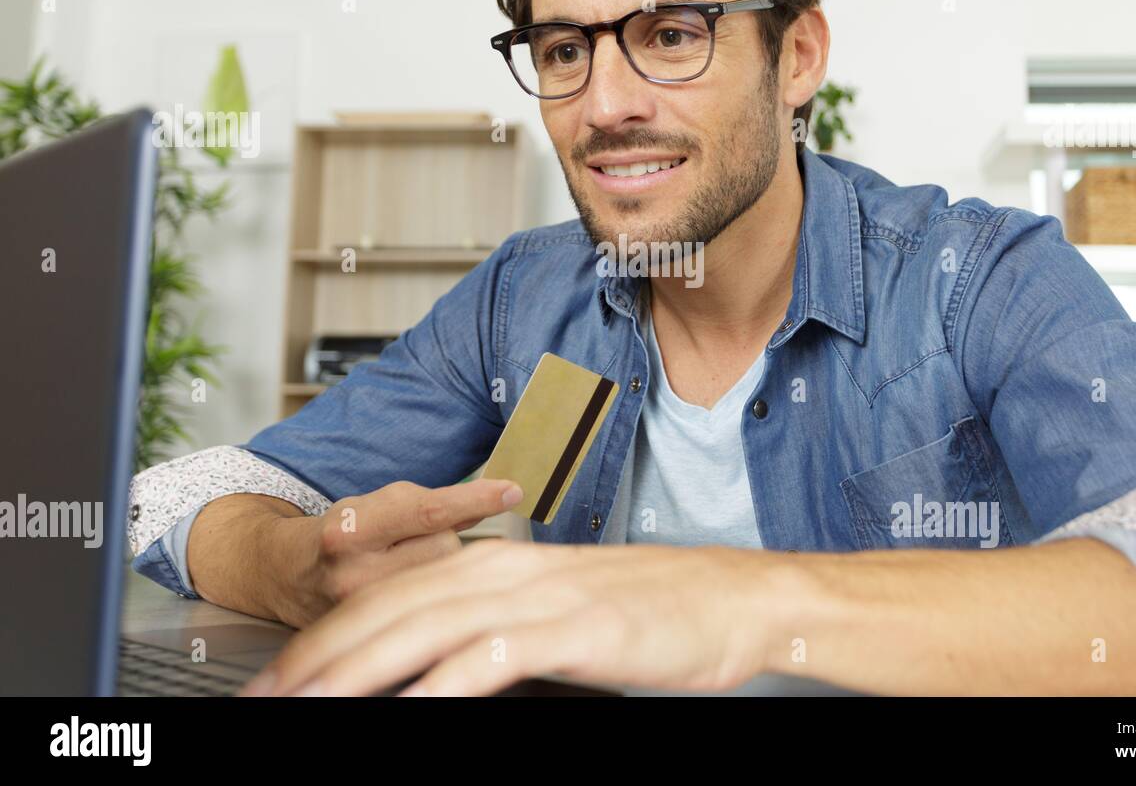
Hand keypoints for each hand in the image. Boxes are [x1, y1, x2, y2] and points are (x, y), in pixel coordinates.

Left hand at [241, 539, 789, 695]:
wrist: (734, 599)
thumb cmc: (654, 612)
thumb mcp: (560, 614)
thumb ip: (498, 630)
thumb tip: (443, 669)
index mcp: (496, 562)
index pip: (389, 599)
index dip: (324, 640)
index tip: (280, 681)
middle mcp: (504, 570)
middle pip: (387, 612)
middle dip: (315, 660)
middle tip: (263, 699)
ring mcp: (537, 597)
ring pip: (420, 631)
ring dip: (354, 673)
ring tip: (305, 705)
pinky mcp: (572, 628)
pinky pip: (487, 660)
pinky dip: (436, 688)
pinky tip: (404, 711)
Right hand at [268, 478, 522, 626]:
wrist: (284, 576)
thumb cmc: (340, 533)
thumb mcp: (376, 504)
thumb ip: (434, 504)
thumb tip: (500, 496)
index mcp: (352, 529)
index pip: (426, 511)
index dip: (474, 500)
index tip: (511, 491)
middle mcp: (354, 572)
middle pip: (443, 549)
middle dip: (442, 541)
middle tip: (413, 544)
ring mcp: (364, 611)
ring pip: (443, 578)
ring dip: (438, 569)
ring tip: (405, 568)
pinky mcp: (372, 637)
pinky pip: (431, 607)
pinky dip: (433, 594)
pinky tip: (410, 590)